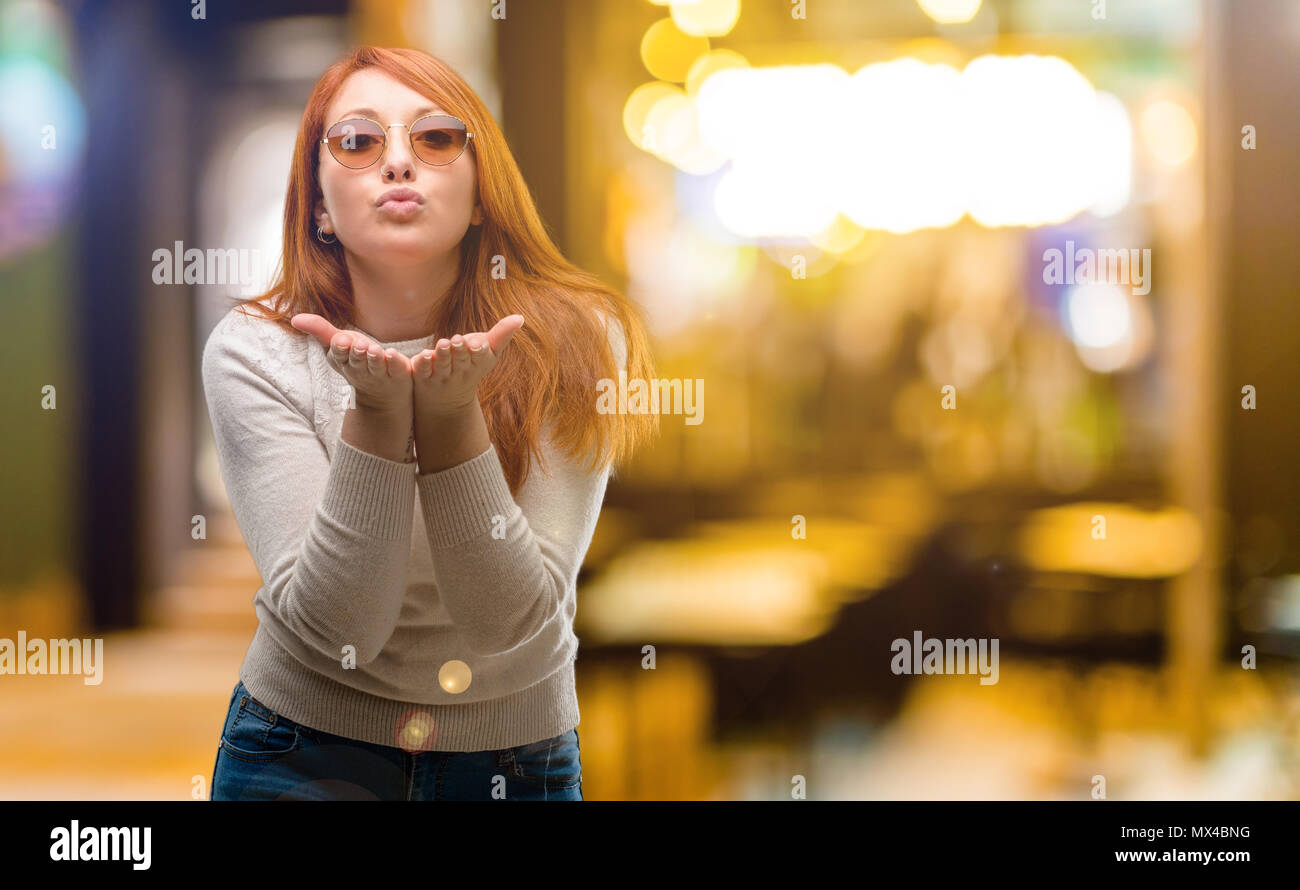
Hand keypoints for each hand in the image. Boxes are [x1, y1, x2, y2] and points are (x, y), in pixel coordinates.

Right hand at [290, 313, 413, 413]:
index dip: (340, 348)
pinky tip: (395, 354)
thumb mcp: (339, 346)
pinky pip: (397, 369)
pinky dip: (396, 362)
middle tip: (360, 344)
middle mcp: (360, 369)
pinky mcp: (399, 375)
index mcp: (344, 361)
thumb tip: (294, 319)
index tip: (340, 339)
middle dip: (357, 353)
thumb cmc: (357, 362)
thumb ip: (320, 331)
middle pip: (357, 361)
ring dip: (375, 358)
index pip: (339, 355)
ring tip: (376, 349)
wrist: (381, 395)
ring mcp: (380, 374)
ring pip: (376, 367)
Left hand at [412, 315, 523, 416]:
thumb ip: (502, 335)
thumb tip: (521, 317)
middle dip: (460, 351)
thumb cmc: (471, 367)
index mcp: (477, 363)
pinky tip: (424, 354)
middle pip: (461, 361)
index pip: (480, 357)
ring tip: (443, 343)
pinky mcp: (424, 377)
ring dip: (442, 355)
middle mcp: (460, 371)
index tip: (479, 343)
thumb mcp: (489, 354)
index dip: (479, 350)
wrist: (448, 400)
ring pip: (442, 365)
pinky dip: (423, 363)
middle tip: (457, 339)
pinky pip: (422, 370)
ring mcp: (442, 376)